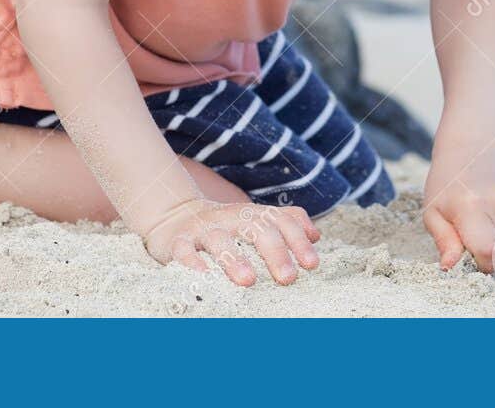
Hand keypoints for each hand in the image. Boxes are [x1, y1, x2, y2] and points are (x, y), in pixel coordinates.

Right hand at [140, 198, 319, 286]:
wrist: (177, 216)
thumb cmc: (228, 226)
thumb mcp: (256, 219)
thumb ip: (287, 222)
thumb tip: (317, 235)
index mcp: (253, 213)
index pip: (280, 221)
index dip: (297, 240)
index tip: (311, 265)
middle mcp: (230, 217)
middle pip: (255, 227)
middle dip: (274, 252)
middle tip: (288, 278)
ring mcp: (204, 228)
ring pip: (220, 240)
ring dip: (235, 259)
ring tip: (248, 280)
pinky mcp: (178, 241)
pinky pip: (184, 251)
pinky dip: (193, 264)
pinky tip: (204, 279)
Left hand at [423, 147, 494, 272]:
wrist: (472, 149)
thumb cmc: (447, 184)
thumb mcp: (433, 212)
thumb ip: (444, 241)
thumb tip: (450, 267)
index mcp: (471, 206)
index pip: (489, 253)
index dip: (482, 264)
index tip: (471, 257)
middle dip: (490, 255)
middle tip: (474, 236)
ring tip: (484, 222)